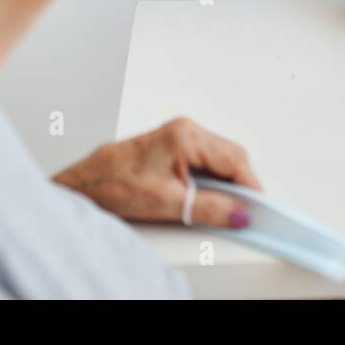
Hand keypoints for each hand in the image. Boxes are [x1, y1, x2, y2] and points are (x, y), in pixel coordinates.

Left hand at [52, 117, 262, 228]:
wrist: (85, 185)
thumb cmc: (114, 185)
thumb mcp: (168, 202)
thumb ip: (209, 208)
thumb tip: (239, 214)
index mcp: (186, 136)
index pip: (234, 160)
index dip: (250, 186)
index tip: (259, 208)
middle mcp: (185, 130)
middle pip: (230, 155)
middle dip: (241, 183)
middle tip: (245, 210)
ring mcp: (179, 135)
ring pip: (219, 157)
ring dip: (227, 181)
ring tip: (228, 206)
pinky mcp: (173, 145)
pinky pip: (206, 158)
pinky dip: (214, 178)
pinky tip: (210, 196)